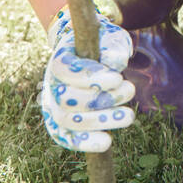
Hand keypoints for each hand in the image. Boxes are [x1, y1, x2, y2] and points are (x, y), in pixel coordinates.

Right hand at [40, 5, 135, 151]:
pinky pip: (67, 138)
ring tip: (129, 115)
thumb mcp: (110, 39)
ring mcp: (54, 107)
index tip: (118, 78)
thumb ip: (113, 47)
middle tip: (130, 90)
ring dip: (100, 121)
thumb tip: (116, 62)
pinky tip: (107, 141)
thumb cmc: (102, 46)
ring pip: (68, 121)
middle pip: (66, 99)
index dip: (91, 77)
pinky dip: (85, 142)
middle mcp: (52, 85)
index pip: (67, 70)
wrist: (91, 57)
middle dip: (101, 99)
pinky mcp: (62, 125)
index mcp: (60, 60)